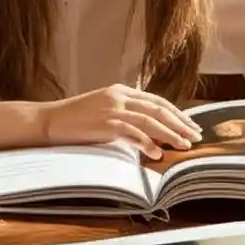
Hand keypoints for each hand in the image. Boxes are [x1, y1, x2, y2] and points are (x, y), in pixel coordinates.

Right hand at [37, 84, 202, 159]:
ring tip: (184, 146)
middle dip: (180, 123)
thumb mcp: (103, 110)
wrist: (48, 121)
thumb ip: (124, 113)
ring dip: (170, 134)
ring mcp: (112, 109)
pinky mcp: (104, 123)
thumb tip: (149, 129)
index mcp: (120, 91)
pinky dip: (147, 143)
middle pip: (158, 109)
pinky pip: (132, 133)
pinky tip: (157, 153)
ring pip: (150, 120)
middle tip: (196, 136)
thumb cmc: (75, 120)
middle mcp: (119, 96)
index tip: (191, 126)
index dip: (176, 113)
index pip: (156, 101)